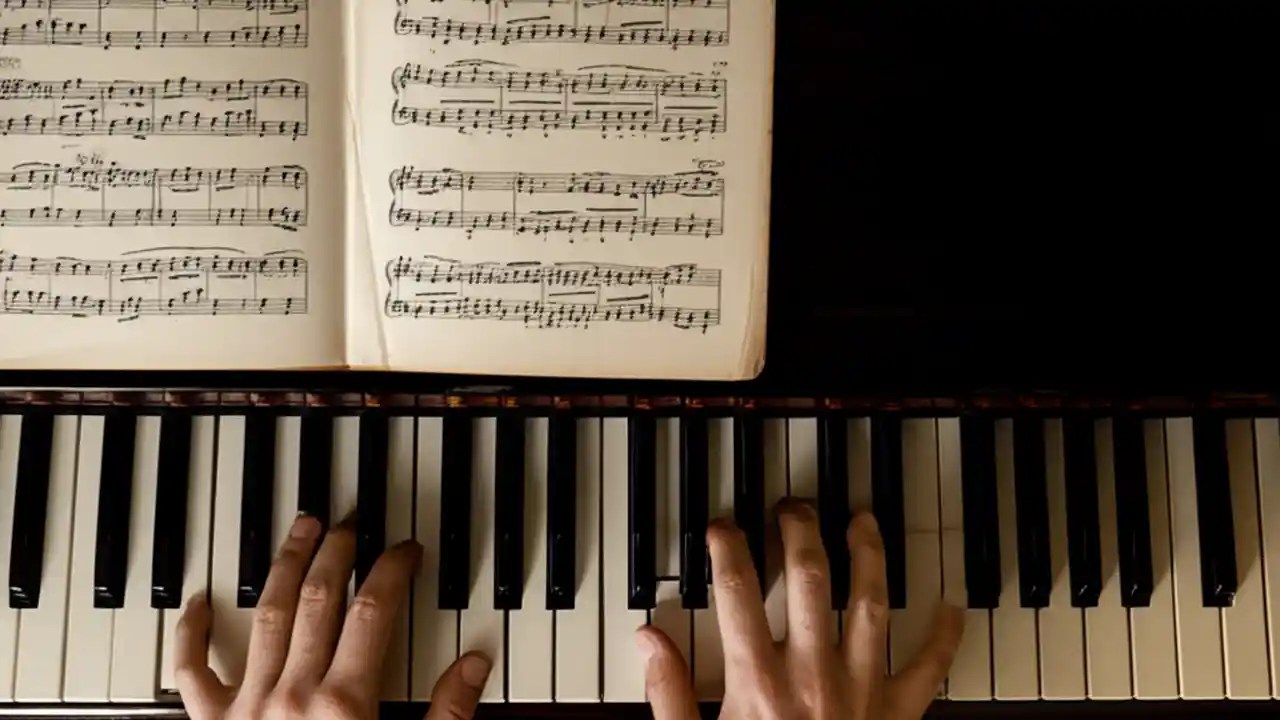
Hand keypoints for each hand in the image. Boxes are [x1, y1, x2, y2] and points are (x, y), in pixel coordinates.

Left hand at [175, 515, 491, 719]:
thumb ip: (448, 717)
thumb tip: (475, 664)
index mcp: (345, 704)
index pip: (375, 609)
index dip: (393, 568)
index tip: (406, 549)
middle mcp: (292, 694)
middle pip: (317, 597)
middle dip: (337, 550)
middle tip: (351, 523)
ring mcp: (246, 707)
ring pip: (266, 614)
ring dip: (283, 566)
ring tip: (299, 530)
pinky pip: (191, 672)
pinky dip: (191, 634)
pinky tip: (198, 603)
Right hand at [639, 501, 964, 719]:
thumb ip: (670, 695)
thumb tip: (648, 641)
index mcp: (759, 683)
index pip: (738, 593)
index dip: (729, 549)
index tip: (724, 528)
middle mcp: (813, 675)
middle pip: (811, 580)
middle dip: (801, 532)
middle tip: (793, 508)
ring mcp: (861, 691)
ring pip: (871, 604)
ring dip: (869, 556)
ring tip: (863, 522)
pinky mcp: (898, 715)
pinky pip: (928, 669)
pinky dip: (942, 636)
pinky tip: (950, 606)